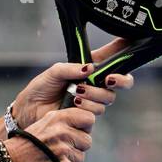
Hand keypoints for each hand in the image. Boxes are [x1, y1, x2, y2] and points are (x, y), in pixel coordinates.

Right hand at [4, 106, 97, 161]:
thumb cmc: (25, 144)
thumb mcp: (43, 124)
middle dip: (77, 147)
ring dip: (70, 161)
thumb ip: (63, 122)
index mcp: (58, 118)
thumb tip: (84, 127)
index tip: (76, 133)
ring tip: (52, 159)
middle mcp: (62, 131)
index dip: (85, 127)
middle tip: (60, 150)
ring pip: (81, 157)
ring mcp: (63, 149)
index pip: (89, 118)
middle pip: (87, 141)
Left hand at [11, 37, 135, 128]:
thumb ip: (71, 68)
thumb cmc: (41, 88)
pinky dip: (86, 106)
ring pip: (108, 98)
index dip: (126, 52)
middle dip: (118, 81)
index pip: (114, 59)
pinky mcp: (87, 115)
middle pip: (121, 82)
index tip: (131, 45)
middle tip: (107, 80)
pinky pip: (97, 111)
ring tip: (76, 93)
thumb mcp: (54, 72)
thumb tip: (90, 69)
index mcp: (90, 69)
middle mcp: (95, 84)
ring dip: (94, 95)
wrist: (30, 110)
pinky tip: (73, 104)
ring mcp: (92, 100)